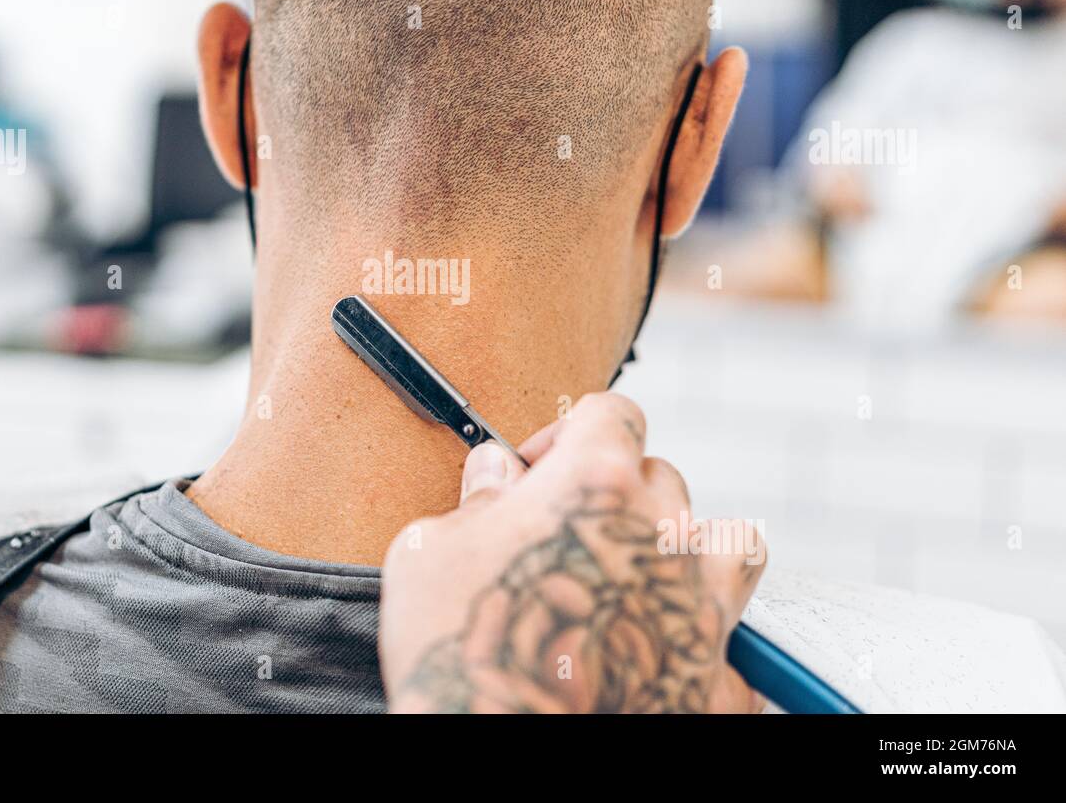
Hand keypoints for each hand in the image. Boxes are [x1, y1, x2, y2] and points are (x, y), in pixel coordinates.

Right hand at [380, 392, 765, 712]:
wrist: (499, 752)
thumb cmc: (458, 657)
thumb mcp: (430, 553)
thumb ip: (476, 498)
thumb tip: (496, 471)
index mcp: (597, 485)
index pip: (613, 413)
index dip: (570, 432)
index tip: (537, 469)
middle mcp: (664, 533)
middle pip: (661, 475)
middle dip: (615, 493)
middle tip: (566, 536)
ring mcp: (700, 606)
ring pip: (725, 540)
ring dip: (684, 545)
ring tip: (639, 574)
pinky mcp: (718, 675)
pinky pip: (735, 633)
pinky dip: (703, 633)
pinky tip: (664, 645)